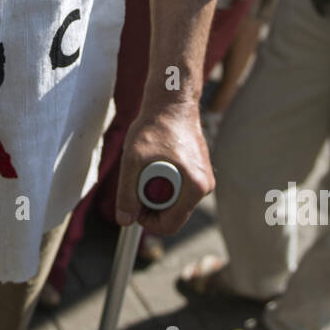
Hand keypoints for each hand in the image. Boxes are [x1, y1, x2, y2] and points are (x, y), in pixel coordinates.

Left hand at [116, 102, 213, 236]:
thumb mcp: (133, 161)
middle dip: (151, 203)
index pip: (170, 225)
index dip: (147, 221)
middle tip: (138, 178)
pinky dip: (164, 181)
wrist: (172, 104)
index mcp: (195, 188)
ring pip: (174, 201)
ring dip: (156, 190)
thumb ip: (127, 193)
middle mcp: (204, 187)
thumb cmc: (156, 127)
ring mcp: (203, 180)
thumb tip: (124, 219)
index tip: (134, 205)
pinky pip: (178, 189)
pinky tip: (157, 162)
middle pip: (172, 214)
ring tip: (148, 166)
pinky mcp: (199, 173)